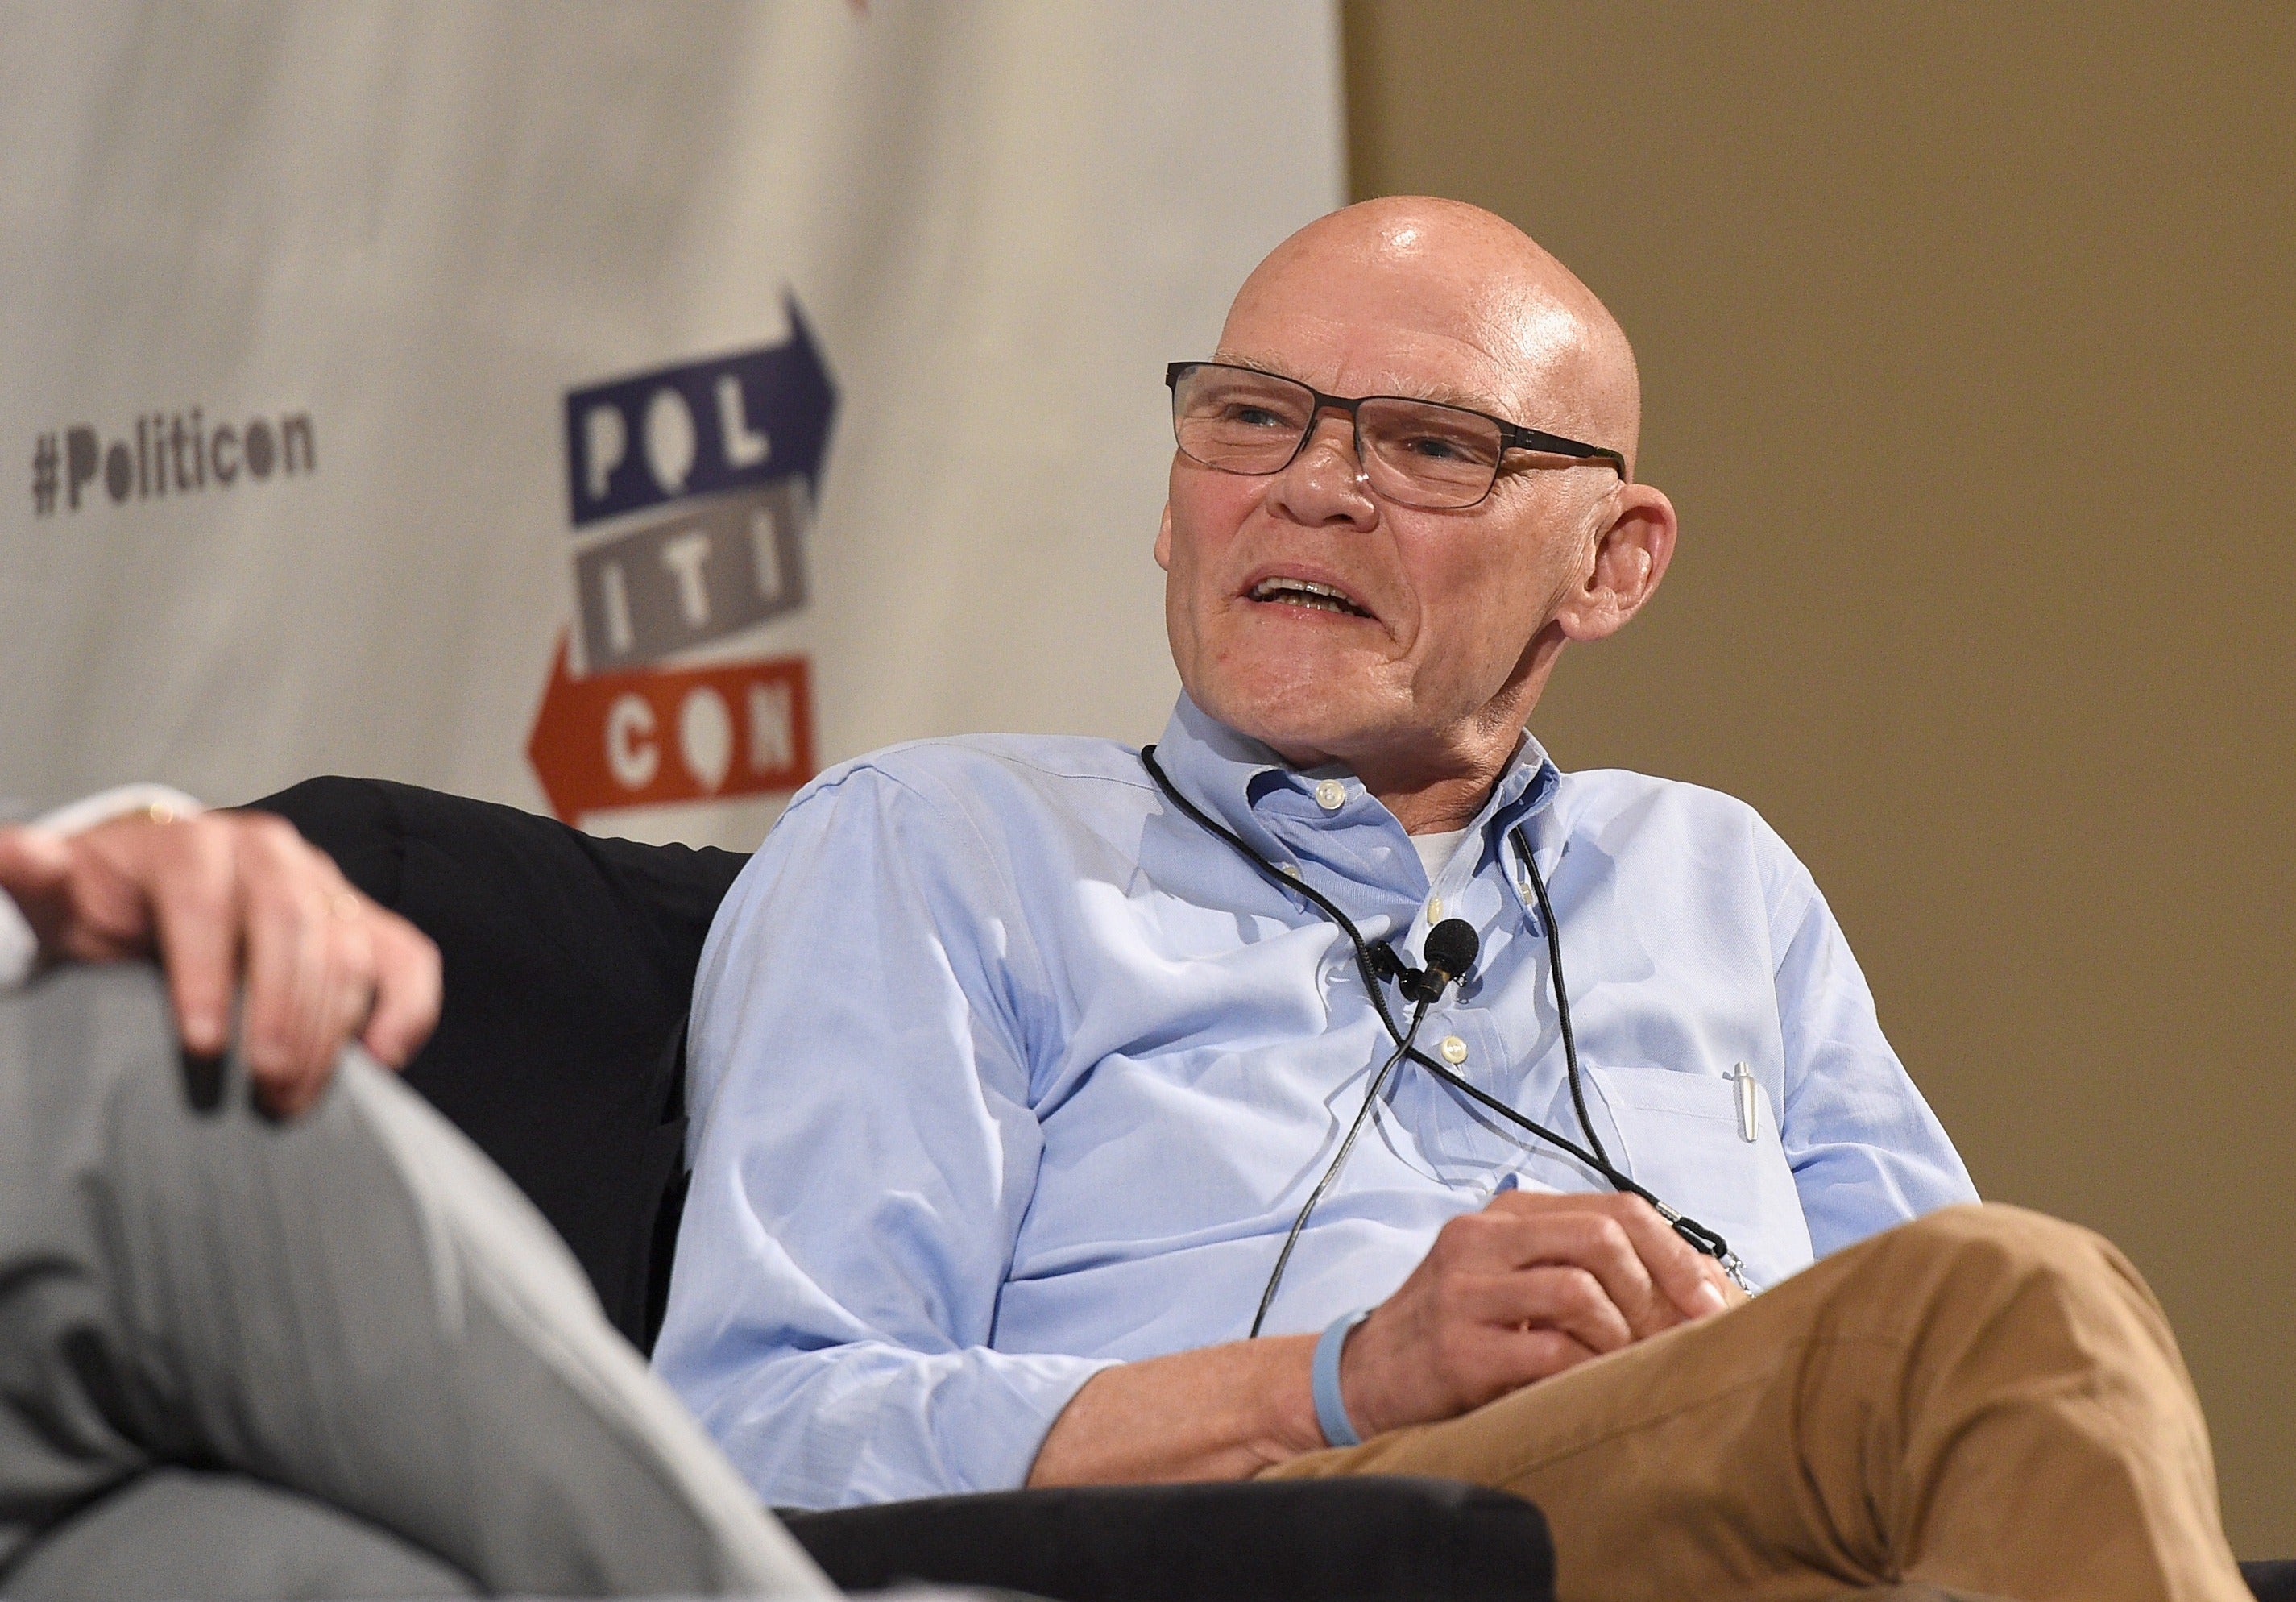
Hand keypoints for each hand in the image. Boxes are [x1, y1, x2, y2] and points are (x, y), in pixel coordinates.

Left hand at [0, 808, 440, 1115]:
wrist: (160, 896)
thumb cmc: (105, 911)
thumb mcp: (60, 898)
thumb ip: (30, 876)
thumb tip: (16, 851)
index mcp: (193, 844)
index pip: (207, 903)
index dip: (206, 975)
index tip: (198, 1046)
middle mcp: (270, 852)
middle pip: (292, 925)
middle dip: (282, 1013)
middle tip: (264, 1088)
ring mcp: (325, 885)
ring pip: (349, 948)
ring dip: (331, 1029)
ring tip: (294, 1097)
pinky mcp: (364, 920)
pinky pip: (408, 957)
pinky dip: (406, 1008)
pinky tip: (381, 1061)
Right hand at [1339, 1190, 1742, 1436]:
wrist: (1365, 1377)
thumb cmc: (1457, 1332)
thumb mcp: (1512, 1281)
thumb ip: (1578, 1267)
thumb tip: (1689, 1286)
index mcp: (1506, 1215)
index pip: (1613, 1208)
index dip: (1674, 1252)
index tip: (1711, 1300)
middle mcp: (1482, 1238)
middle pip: (1603, 1236)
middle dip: (1660, 1289)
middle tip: (1684, 1336)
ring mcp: (1465, 1290)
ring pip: (1580, 1289)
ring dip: (1625, 1335)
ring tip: (1631, 1365)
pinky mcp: (1458, 1348)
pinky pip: (1549, 1350)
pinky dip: (1588, 1369)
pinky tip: (1591, 1385)